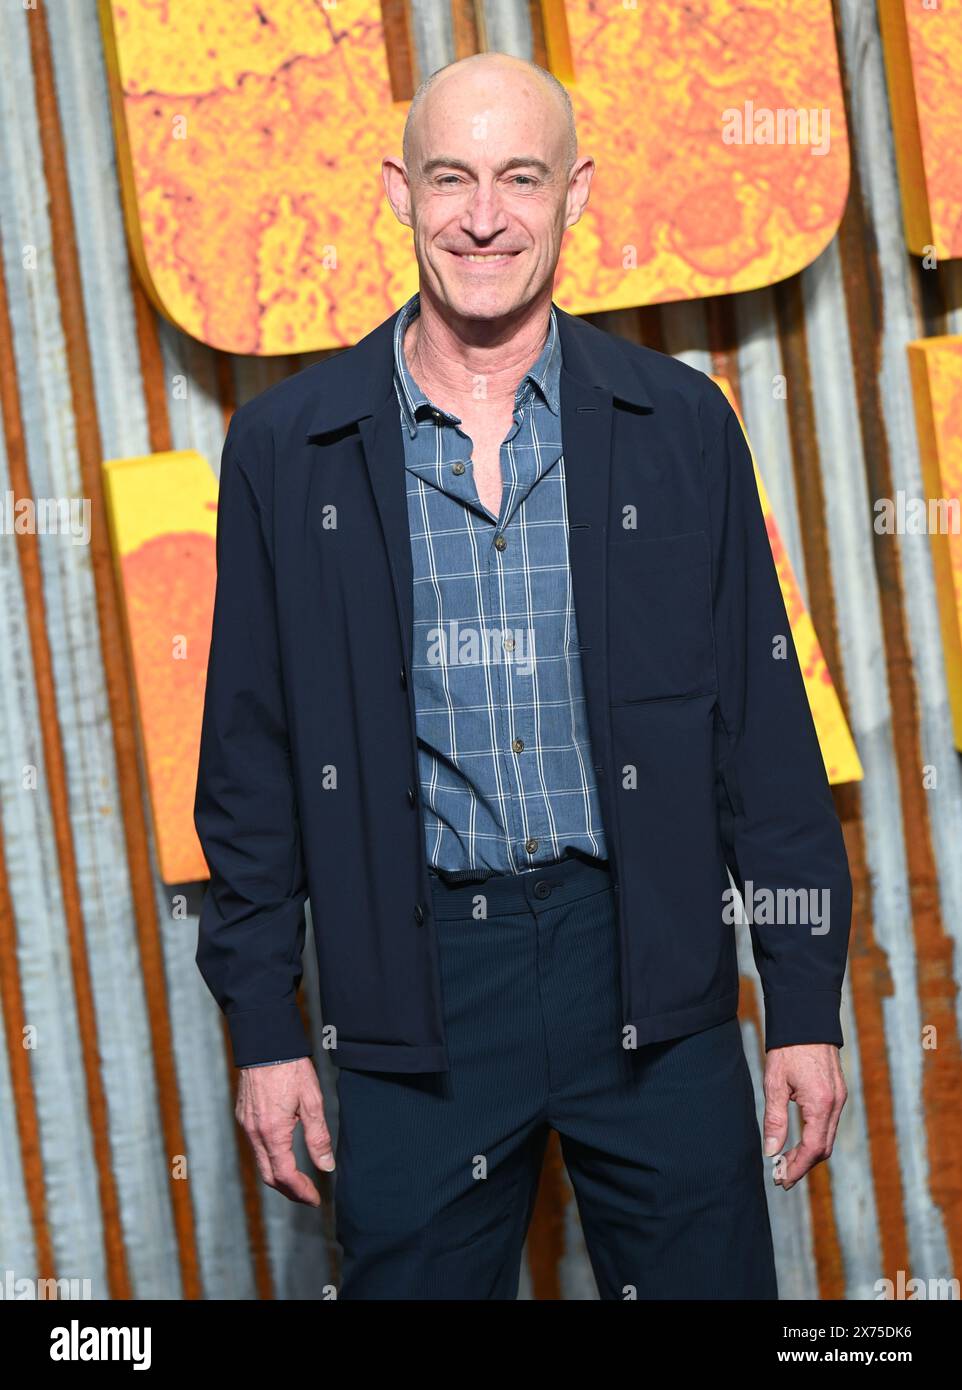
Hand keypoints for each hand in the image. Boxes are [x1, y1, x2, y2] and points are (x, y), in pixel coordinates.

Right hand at [235, 1057, 334, 1204]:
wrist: (266, 1043)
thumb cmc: (291, 1067)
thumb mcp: (312, 1101)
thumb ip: (318, 1137)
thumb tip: (326, 1166)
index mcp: (272, 1132)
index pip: (285, 1175)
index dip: (301, 1191)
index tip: (315, 1198)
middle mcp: (254, 1133)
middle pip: (269, 1176)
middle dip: (289, 1191)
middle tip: (308, 1196)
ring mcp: (246, 1125)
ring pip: (261, 1163)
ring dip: (280, 1176)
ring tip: (300, 1179)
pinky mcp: (244, 1116)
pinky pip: (256, 1147)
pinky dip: (271, 1159)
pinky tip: (285, 1154)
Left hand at [763, 1043, 846, 1190]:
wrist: (806, 1020)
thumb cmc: (788, 1049)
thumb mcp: (775, 1084)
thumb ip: (774, 1120)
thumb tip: (771, 1151)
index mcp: (821, 1103)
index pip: (812, 1148)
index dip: (797, 1168)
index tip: (781, 1180)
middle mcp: (836, 1104)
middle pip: (823, 1148)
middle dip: (802, 1165)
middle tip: (780, 1175)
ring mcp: (840, 1099)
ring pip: (827, 1138)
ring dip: (808, 1153)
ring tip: (785, 1162)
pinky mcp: (838, 1093)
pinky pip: (829, 1125)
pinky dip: (815, 1138)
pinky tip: (798, 1142)